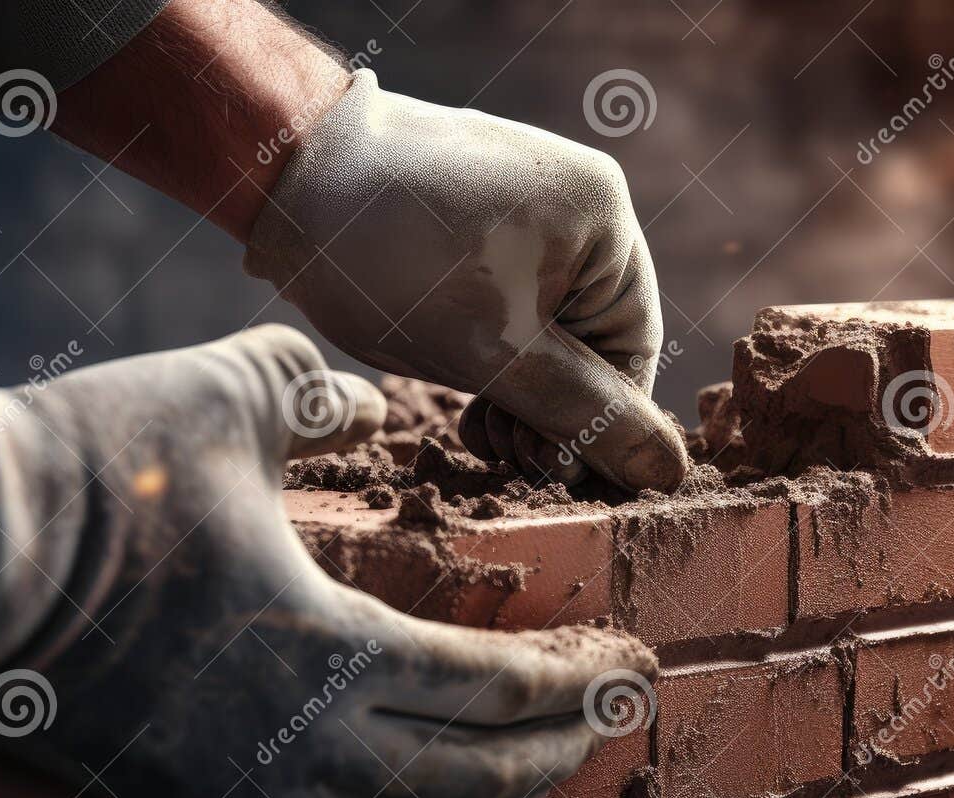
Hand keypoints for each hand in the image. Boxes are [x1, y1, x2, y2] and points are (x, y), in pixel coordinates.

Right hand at [0, 326, 656, 797]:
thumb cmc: (87, 475)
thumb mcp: (224, 398)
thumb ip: (321, 391)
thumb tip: (371, 402)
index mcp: (332, 647)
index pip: (496, 685)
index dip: (577, 681)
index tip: (629, 664)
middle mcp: (307, 743)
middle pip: (477, 768)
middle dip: (562, 745)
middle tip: (616, 716)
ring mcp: (254, 792)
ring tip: (547, 768)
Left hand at [244, 70, 687, 492]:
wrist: (283, 169)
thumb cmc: (389, 256)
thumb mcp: (496, 355)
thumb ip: (585, 417)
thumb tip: (670, 474)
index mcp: (605, 218)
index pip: (632, 356)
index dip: (594, 426)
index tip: (547, 473)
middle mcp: (582, 203)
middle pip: (593, 344)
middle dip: (550, 408)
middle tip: (502, 455)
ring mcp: (533, 206)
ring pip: (551, 331)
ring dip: (519, 390)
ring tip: (477, 428)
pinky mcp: (487, 217)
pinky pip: (516, 303)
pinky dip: (495, 352)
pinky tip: (465, 388)